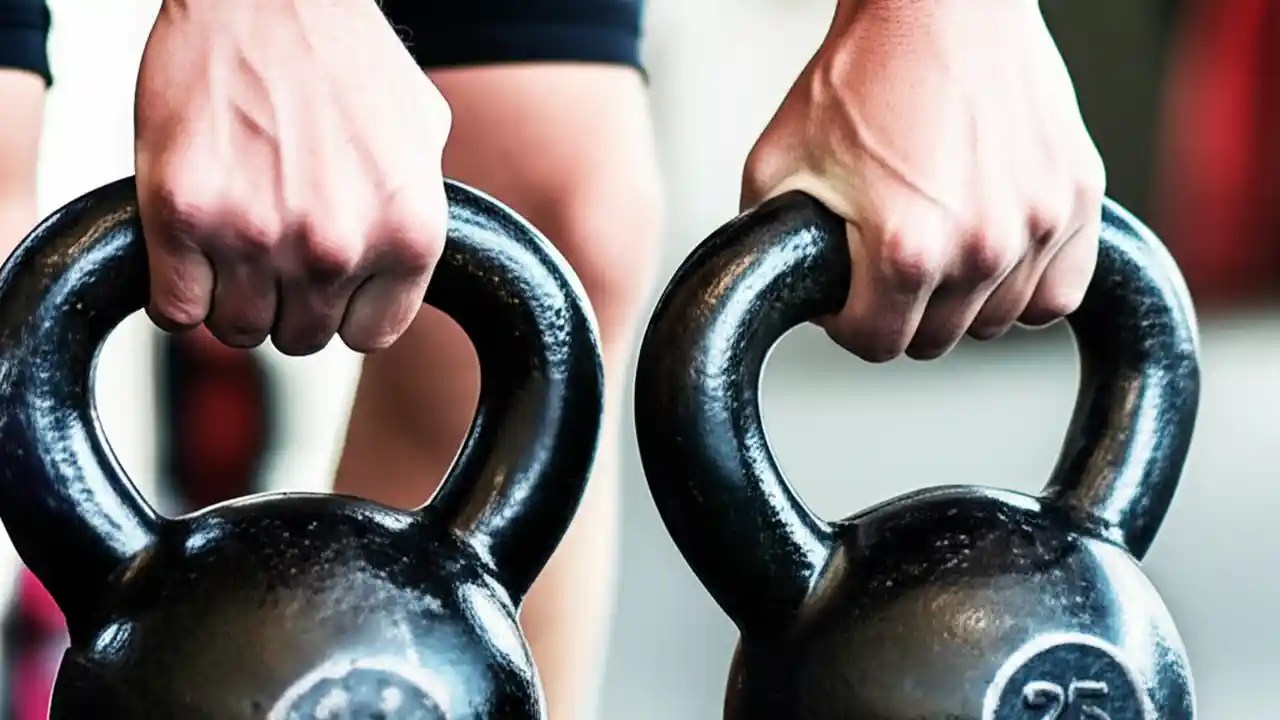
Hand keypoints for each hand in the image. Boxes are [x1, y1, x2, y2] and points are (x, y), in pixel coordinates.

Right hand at [134, 0, 450, 354]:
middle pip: (300, 338)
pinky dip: (177, 289)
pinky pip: (175, 310)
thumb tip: (401, 264)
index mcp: (407, 233)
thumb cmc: (344, 53)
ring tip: (232, 243)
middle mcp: (337, 246)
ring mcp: (257, 234)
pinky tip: (190, 248)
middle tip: (272, 250)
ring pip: (236, 330)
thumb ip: (415, 211)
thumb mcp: (424, 136)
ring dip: (230, 298)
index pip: (369, 333)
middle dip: (286, 302)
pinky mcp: (183, 214)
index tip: (325, 283)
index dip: (342, 309)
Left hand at [742, 0, 1104, 360]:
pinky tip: (994, 256)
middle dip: (901, 310)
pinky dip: (1027, 287)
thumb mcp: (779, 164)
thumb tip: (780, 292)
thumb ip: (773, 243)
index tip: (847, 294)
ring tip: (937, 246)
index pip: (876, 343)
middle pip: (936, 339)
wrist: (939, 4)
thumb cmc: (863, 71)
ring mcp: (1039, 225)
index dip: (848, 321)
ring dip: (962, 299)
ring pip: (996, 321)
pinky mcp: (1078, 198)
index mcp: (907, 249)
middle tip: (886, 264)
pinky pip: (1059, 293)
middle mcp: (981, 247)